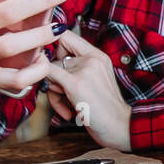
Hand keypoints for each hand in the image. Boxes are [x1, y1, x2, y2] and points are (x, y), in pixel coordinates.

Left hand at [44, 30, 131, 150]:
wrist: (121, 127)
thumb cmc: (104, 110)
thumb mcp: (92, 82)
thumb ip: (74, 69)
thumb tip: (43, 62)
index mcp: (98, 56)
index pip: (65, 35)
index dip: (53, 47)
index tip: (52, 65)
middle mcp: (93, 58)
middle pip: (55, 57)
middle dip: (53, 76)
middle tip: (63, 94)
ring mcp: (85, 69)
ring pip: (50, 70)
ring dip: (53, 91)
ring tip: (68, 106)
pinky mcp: (76, 83)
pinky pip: (49, 75)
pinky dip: (50, 91)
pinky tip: (66, 110)